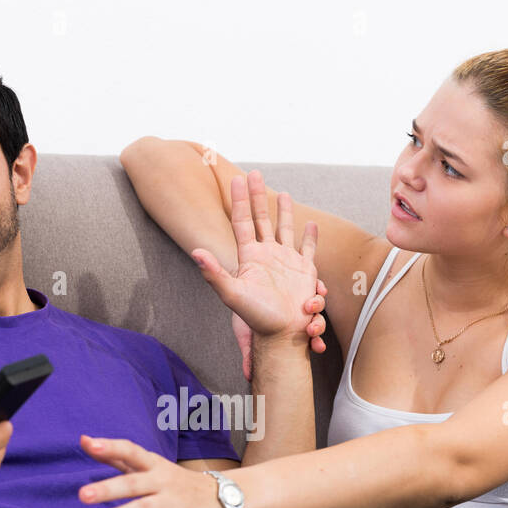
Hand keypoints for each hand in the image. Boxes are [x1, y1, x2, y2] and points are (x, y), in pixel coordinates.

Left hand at [77, 435, 226, 507]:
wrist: (224, 497)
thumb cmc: (176, 482)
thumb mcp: (151, 465)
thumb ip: (118, 456)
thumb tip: (84, 440)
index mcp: (153, 464)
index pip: (131, 451)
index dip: (111, 447)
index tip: (90, 445)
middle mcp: (162, 480)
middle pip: (133, 483)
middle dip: (108, 488)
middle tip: (82, 495)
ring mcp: (173, 502)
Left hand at [194, 170, 327, 378]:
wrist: (281, 335)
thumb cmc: (257, 318)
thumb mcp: (232, 294)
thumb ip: (214, 273)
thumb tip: (195, 252)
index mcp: (250, 257)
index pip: (243, 221)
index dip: (240, 200)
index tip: (237, 178)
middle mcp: (267, 255)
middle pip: (261, 219)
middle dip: (258, 196)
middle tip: (254, 172)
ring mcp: (286, 262)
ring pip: (284, 229)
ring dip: (283, 211)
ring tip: (283, 192)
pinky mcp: (304, 272)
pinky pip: (307, 249)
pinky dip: (310, 237)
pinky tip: (311, 224)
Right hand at [230, 277, 326, 381]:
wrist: (237, 286)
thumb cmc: (243, 312)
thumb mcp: (245, 335)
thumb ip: (249, 355)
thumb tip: (249, 377)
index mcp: (289, 331)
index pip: (308, 340)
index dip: (316, 344)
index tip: (317, 347)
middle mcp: (298, 316)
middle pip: (317, 324)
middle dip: (319, 327)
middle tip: (313, 329)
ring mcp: (300, 299)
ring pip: (318, 305)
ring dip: (318, 307)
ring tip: (311, 306)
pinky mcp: (301, 283)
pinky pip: (316, 286)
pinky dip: (320, 288)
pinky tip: (318, 290)